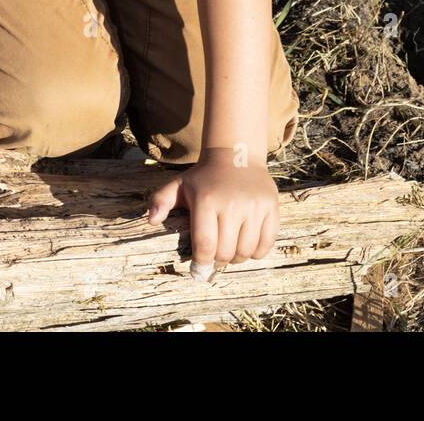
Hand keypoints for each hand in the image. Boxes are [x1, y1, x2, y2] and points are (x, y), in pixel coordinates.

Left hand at [147, 147, 278, 271]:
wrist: (237, 156)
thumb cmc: (204, 177)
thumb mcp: (179, 184)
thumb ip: (160, 200)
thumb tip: (151, 220)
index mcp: (207, 201)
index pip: (205, 245)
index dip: (201, 262)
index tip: (199, 266)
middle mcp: (232, 204)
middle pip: (226, 252)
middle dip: (218, 261)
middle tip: (215, 256)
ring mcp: (255, 206)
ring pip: (246, 251)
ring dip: (237, 258)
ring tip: (231, 251)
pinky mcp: (271, 208)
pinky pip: (266, 243)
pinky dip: (256, 252)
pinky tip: (247, 246)